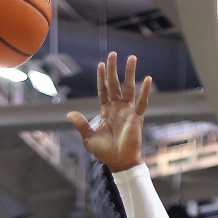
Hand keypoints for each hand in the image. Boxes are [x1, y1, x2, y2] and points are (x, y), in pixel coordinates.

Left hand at [67, 52, 151, 172]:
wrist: (119, 163)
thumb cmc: (105, 153)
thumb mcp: (89, 138)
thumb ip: (81, 124)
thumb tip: (69, 114)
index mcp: (106, 112)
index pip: (103, 90)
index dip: (102, 78)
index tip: (101, 64)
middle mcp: (117, 108)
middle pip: (115, 84)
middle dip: (114, 69)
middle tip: (113, 54)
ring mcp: (128, 112)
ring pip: (129, 88)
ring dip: (130, 73)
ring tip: (131, 58)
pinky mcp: (137, 118)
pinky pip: (142, 103)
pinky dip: (145, 91)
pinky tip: (148, 79)